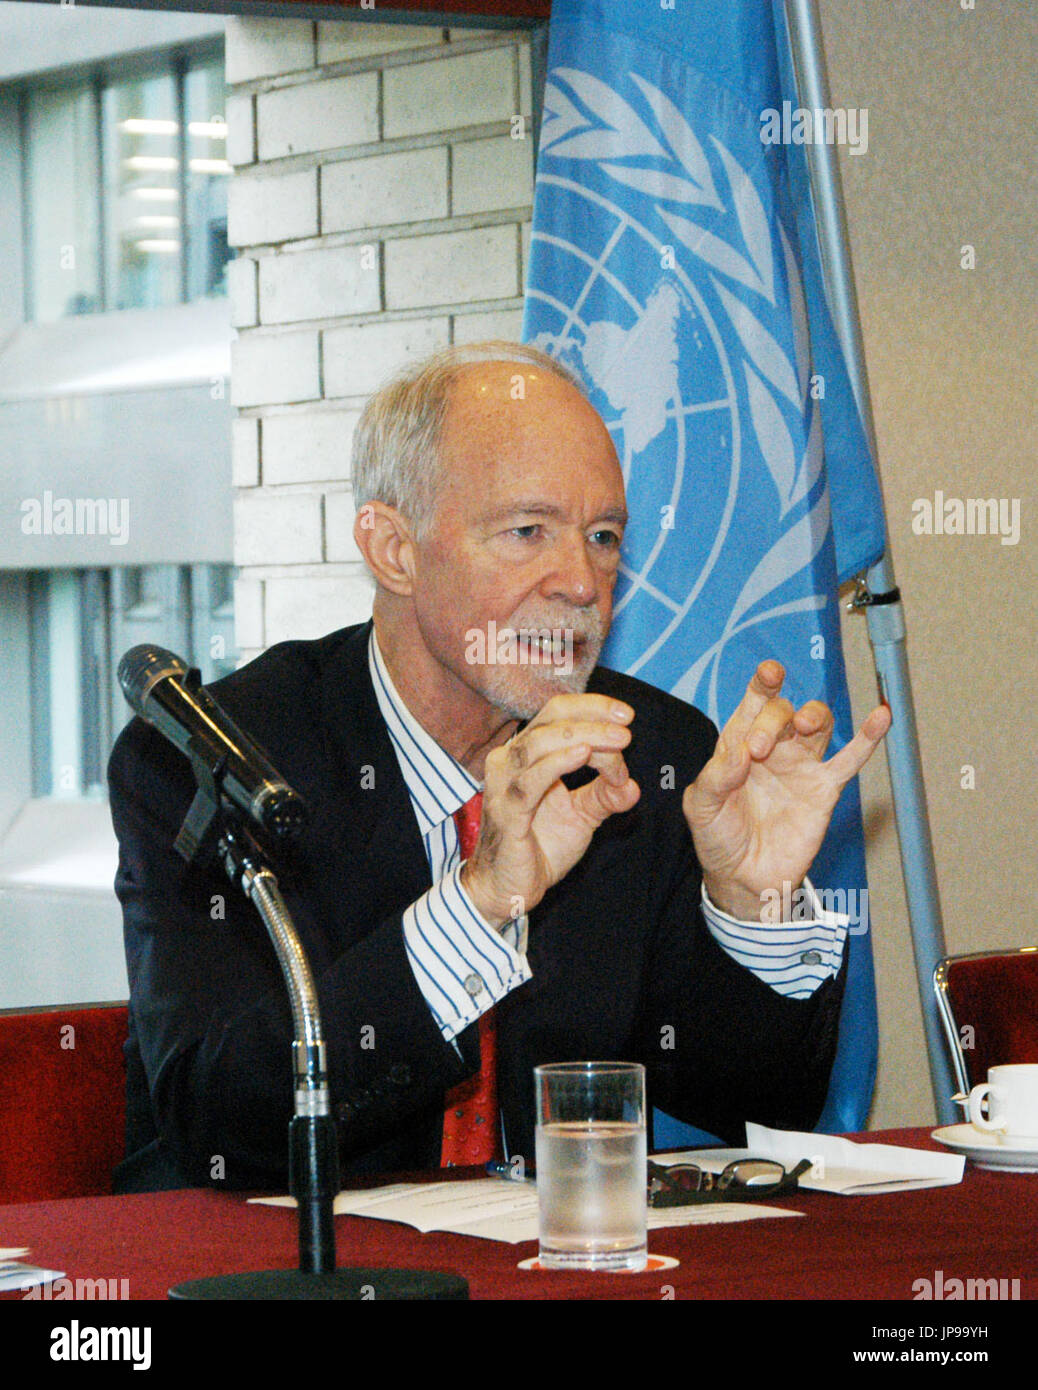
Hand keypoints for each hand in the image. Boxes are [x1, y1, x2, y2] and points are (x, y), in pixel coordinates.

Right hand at [461, 693, 640, 926]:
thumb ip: (604, 796)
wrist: (508, 889)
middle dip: (592, 716)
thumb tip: (633, 786)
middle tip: (626, 724)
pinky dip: (557, 763)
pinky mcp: (505, 811)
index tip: (627, 718)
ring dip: (584, 736)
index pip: (558, 714)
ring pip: (541, 743)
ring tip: (617, 739)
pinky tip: (582, 754)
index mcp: (527, 754)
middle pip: (551, 719)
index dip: (594, 709)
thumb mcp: (581, 816)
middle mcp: (510, 760)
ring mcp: (503, 784)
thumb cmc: (538, 847)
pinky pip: (529, 781)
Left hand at [682, 661, 889, 921]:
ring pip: (817, 724)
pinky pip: (850, 759)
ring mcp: (800, 766)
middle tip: (759, 751)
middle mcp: (773, 748)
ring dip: (814, 715)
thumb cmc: (718, 838)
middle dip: (773, 720)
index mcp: (739, 744)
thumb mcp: (701, 807)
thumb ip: (715, 777)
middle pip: (783, 713)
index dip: (763, 685)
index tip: (770, 673)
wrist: (743, 879)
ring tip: (803, 726)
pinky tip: (881, 715)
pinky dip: (868, 738)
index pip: (753, 704)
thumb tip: (740, 753)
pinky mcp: (824, 790)